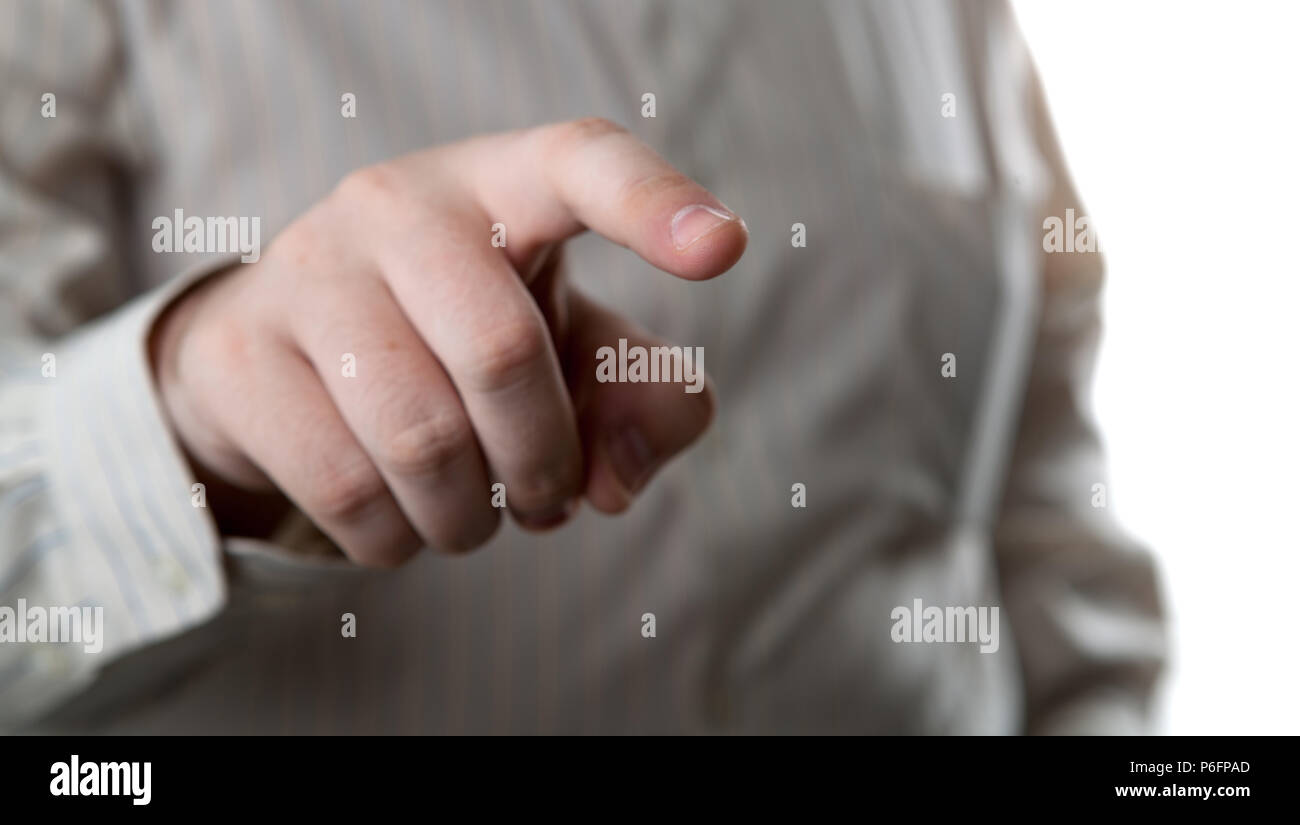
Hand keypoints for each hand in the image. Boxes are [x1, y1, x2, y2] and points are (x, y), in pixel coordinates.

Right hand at [149, 118, 746, 565]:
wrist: (281, 354)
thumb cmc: (456, 342)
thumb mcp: (570, 355)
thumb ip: (642, 402)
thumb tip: (614, 483)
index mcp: (498, 185)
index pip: (582, 163)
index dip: (654, 206)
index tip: (721, 249)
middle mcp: (395, 206)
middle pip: (503, 353)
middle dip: (544, 461)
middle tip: (549, 498)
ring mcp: (305, 272)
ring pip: (420, 439)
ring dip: (473, 516)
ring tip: (480, 516)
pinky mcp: (240, 356)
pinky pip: (346, 489)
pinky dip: (399, 540)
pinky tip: (404, 522)